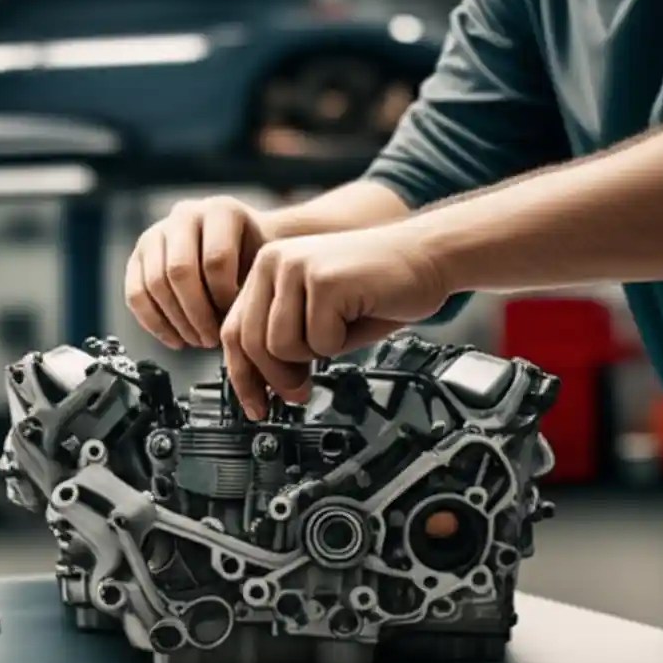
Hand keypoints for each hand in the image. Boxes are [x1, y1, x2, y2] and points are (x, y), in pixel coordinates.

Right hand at [125, 196, 272, 348]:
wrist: (240, 245)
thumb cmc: (257, 259)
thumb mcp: (265, 263)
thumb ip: (255, 285)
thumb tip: (238, 327)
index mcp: (221, 210)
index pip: (215, 260)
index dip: (224, 298)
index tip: (235, 319)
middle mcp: (185, 214)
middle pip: (180, 271)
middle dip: (196, 314)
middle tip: (211, 340)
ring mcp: (157, 232)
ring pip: (155, 284)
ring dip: (176, 322)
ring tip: (198, 340)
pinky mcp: (138, 255)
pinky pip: (136, 294)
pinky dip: (154, 323)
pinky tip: (176, 340)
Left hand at [221, 224, 449, 418]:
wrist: (427, 258)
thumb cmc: (377, 289)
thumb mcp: (319, 318)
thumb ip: (286, 342)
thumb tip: (264, 386)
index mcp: (267, 269)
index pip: (234, 330)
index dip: (243, 376)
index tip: (255, 404)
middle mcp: (274, 261)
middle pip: (252, 343)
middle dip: (278, 378)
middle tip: (301, 392)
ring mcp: (297, 267)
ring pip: (281, 345)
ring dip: (315, 355)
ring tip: (340, 331)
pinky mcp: (324, 279)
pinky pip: (318, 340)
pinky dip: (341, 343)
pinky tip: (357, 315)